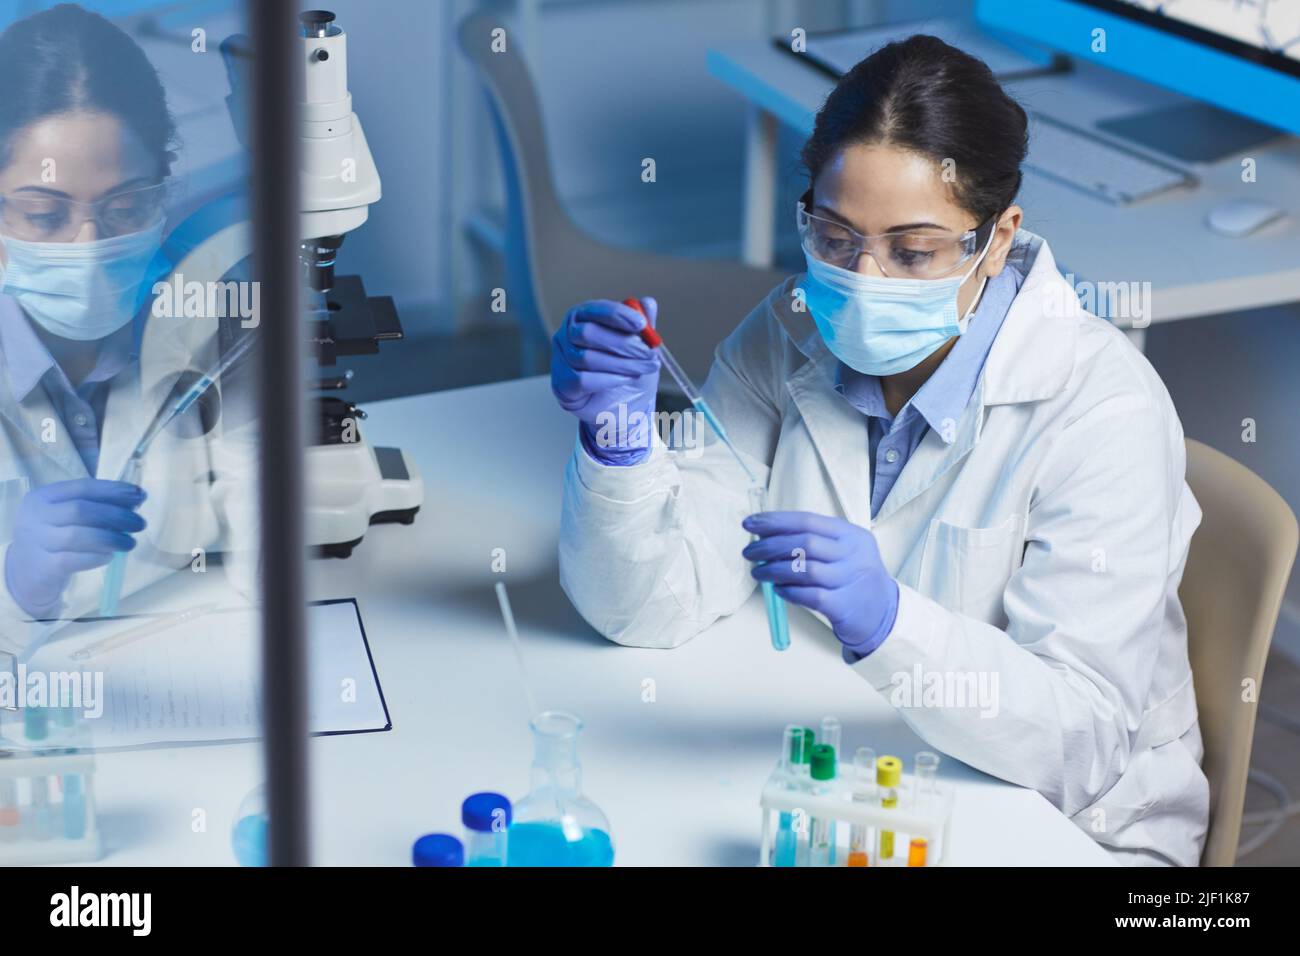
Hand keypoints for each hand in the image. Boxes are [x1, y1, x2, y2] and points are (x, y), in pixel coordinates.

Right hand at [5, 479, 146, 616]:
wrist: (27, 572)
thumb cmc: (55, 537)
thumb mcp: (66, 515)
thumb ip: (94, 505)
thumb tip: (135, 499)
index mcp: (44, 497)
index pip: (82, 487)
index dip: (114, 490)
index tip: (140, 495)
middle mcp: (36, 516)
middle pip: (80, 510)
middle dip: (116, 515)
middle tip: (139, 523)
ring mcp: (37, 542)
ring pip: (77, 536)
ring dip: (111, 538)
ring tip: (130, 543)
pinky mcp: (43, 567)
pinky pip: (74, 560)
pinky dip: (97, 557)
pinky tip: (109, 556)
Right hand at [551, 297, 659, 465]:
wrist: (624, 409)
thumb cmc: (628, 372)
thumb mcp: (642, 349)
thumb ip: (643, 327)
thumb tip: (648, 303)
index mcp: (584, 317)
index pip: (596, 309)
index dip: (618, 315)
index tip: (641, 324)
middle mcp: (567, 334)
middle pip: (588, 333)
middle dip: (623, 344)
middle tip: (648, 353)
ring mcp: (561, 359)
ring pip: (587, 358)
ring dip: (622, 364)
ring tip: (643, 368)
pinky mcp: (561, 383)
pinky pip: (582, 379)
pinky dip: (608, 379)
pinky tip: (624, 380)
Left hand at [743, 511, 898, 656]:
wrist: (883, 613)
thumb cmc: (853, 577)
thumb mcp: (844, 550)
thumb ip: (813, 541)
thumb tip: (767, 535)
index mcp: (851, 535)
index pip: (808, 521)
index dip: (776, 521)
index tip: (751, 523)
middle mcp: (853, 554)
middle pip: (804, 543)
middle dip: (770, 545)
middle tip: (749, 551)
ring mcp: (850, 580)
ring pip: (804, 570)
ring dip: (774, 570)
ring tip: (758, 572)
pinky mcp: (844, 606)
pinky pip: (809, 596)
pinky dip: (788, 592)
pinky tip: (777, 590)